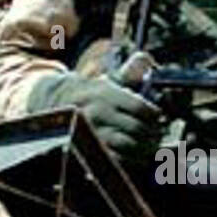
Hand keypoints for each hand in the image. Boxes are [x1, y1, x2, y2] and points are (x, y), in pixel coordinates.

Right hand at [27, 71, 163, 163]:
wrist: (56, 108)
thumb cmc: (92, 95)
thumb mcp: (107, 81)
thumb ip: (128, 71)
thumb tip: (145, 58)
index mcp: (105, 93)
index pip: (139, 106)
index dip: (154, 114)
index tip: (160, 117)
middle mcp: (98, 112)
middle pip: (137, 128)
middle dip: (153, 133)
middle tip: (160, 134)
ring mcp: (93, 133)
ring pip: (128, 145)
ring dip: (145, 148)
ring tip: (152, 146)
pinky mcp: (89, 150)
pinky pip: (115, 159)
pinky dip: (130, 159)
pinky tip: (136, 156)